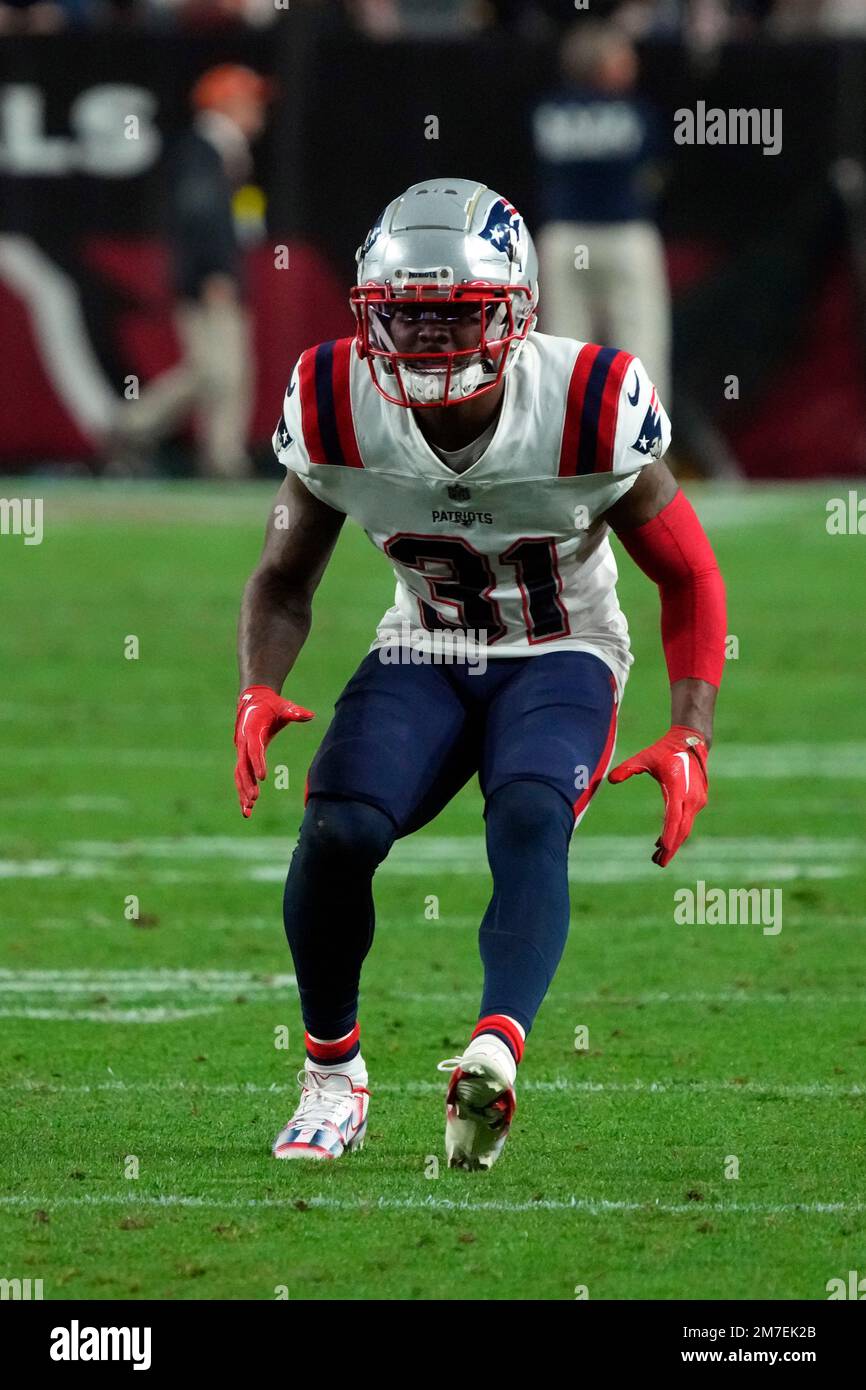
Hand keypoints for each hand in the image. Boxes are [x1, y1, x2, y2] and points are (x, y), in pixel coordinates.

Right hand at [234, 685, 313, 817]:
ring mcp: (241, 751)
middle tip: (254, 799)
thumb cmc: (271, 705)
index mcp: (252, 730)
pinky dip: (242, 791)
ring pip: (239, 775)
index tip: (262, 777)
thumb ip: (295, 712)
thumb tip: (310, 715)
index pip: (254, 750)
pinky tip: (248, 809)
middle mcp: (243, 743)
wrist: (253, 700)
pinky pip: (241, 776)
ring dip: (243, 792)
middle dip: (247, 783)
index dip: (257, 763)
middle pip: (243, 766)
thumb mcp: (284, 706)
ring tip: (248, 810)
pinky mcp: (243, 757)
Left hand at [607, 725, 708, 866]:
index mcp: (678, 787)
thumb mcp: (645, 757)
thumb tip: (610, 779)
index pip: (675, 816)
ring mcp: (697, 800)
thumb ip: (628, 768)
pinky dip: (676, 833)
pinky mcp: (697, 802)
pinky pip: (686, 821)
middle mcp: (691, 797)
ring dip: (673, 843)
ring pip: (685, 827)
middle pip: (682, 829)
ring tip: (658, 858)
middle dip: (671, 848)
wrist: (691, 743)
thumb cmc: (664, 751)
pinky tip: (663, 843)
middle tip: (658, 863)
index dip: (669, 834)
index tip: (664, 849)